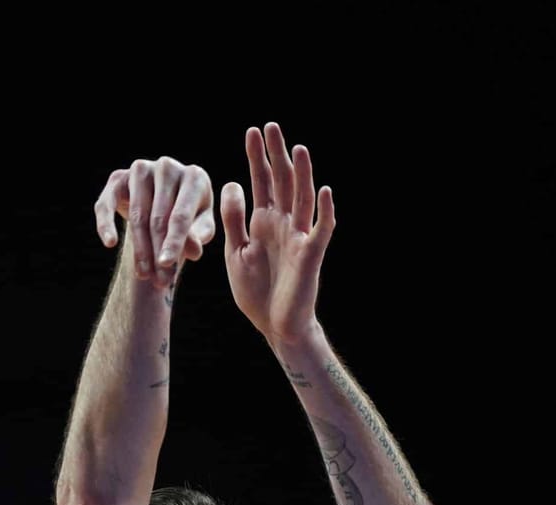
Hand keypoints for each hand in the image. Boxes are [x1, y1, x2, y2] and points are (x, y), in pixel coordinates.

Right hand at [93, 157, 215, 290]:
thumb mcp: (200, 228)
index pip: (181, 215)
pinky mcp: (118, 177)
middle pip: (158, 218)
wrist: (166, 202)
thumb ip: (199, 236)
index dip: (173, 243)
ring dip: (140, 249)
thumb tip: (194, 250)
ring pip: (137, 215)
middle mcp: (168, 166)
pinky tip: (110, 243)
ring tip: (144, 274)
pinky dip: (106, 223)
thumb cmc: (190, 217)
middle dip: (157, 252)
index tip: (167, 266)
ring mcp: (141, 169)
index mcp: (195, 177)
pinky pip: (107, 203)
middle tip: (160, 280)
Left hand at [221, 122, 335, 344]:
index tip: (252, 131)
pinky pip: (321, 230)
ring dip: (302, 174)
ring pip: (302, 199)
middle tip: (271, 126)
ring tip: (297, 148)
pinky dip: (324, 211)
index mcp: (264, 222)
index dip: (258, 158)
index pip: (262, 183)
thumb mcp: (236, 253)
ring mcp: (299, 238)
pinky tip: (324, 190)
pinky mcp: (311, 256)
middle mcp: (284, 224)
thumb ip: (233, 220)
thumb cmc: (257, 292)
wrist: (275, 327)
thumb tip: (231, 182)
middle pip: (283, 183)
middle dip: (277, 156)